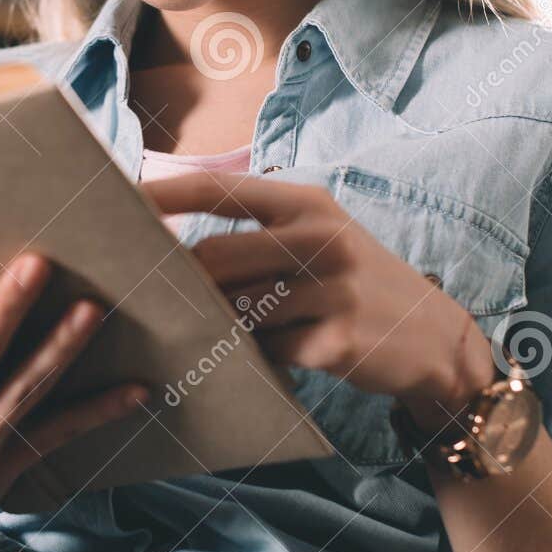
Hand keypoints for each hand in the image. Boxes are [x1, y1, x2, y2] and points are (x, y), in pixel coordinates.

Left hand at [142, 171, 495, 416]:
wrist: (433, 339)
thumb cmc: (352, 284)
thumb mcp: (317, 238)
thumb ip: (255, 234)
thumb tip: (171, 249)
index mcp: (307, 204)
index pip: (219, 191)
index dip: (164, 196)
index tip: (118, 202)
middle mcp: (321, 238)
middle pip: (216, 258)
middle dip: (178, 283)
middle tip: (144, 297)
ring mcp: (332, 290)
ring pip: (238, 310)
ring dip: (214, 326)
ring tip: (202, 333)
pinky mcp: (336, 340)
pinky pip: (266, 351)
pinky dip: (251, 358)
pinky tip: (254, 361)